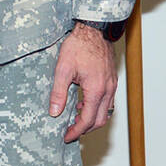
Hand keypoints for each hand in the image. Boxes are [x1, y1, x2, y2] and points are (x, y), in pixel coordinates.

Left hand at [49, 21, 117, 142]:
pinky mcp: (111, 79)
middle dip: (85, 128)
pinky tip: (83, 101)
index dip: (76, 131)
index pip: (87, 120)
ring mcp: (111, 85)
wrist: (93, 29)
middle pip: (99, 120)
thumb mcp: (63, 69)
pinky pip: (107, 101)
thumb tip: (54, 112)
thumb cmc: (78, 45)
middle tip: (70, 130)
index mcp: (96, 90)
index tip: (67, 136)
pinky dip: (96, 107)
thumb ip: (58, 92)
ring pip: (105, 112)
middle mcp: (107, 90)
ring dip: (91, 118)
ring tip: (75, 117)